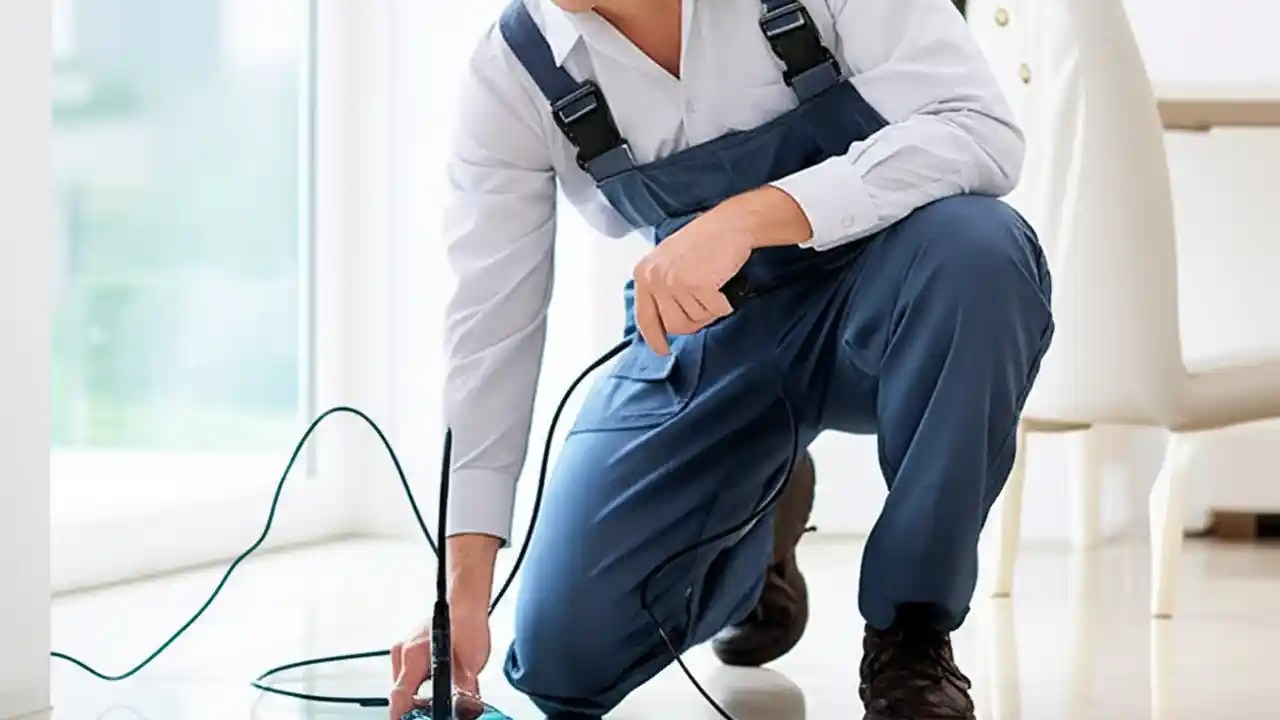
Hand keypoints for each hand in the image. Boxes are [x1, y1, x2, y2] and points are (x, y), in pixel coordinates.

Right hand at [388, 610, 490, 719]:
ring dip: (417, 692)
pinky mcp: (408, 644)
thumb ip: (462, 692)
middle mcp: (404, 650)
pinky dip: (419, 679)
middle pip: (401, 690)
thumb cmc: (467, 628)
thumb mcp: (470, 667)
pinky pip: (408, 669)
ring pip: (404, 681)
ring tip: (436, 695)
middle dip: (415, 705)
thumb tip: (464, 709)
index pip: (399, 694)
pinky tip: (434, 680)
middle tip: (429, 710)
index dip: (401, 714)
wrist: (467, 607)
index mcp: (414, 656)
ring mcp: (404, 646)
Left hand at [634, 186, 811, 353]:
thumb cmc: (704, 241)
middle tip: (706, 299)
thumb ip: (662, 290)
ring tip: (712, 283)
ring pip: (696, 320)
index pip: (645, 317)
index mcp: (643, 274)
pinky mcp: (696, 285)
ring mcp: (674, 282)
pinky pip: (715, 312)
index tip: (663, 350)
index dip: (655, 337)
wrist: (729, 224)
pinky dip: (724, 303)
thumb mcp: (669, 263)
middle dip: (694, 320)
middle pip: (675, 326)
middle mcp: (654, 279)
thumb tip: (667, 324)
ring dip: (710, 308)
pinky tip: (722, 283)